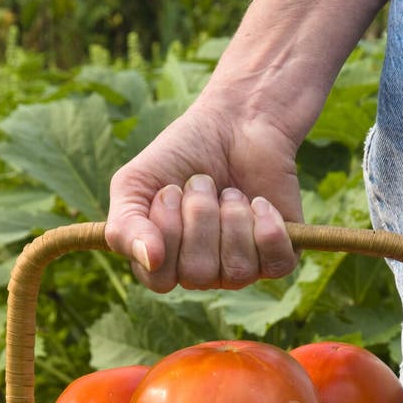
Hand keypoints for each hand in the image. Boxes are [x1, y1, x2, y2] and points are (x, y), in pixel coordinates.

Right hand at [105, 94, 302, 291]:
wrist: (237, 123)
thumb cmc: (181, 155)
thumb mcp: (136, 183)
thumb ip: (125, 225)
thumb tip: (150, 260)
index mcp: (164, 263)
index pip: (160, 279)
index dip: (166, 233)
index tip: (170, 190)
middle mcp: (202, 273)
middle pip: (199, 274)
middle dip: (201, 216)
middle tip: (204, 183)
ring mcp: (241, 268)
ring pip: (238, 270)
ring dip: (233, 217)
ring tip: (230, 191)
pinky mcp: (278, 257)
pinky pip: (276, 263)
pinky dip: (267, 227)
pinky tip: (259, 201)